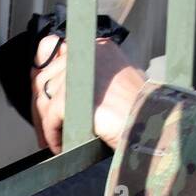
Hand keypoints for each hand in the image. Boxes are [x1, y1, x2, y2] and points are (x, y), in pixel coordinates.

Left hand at [29, 35, 146, 153]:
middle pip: (45, 77)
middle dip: (41, 107)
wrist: (154, 126)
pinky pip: (51, 116)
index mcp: (98, 48)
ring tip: (53, 142)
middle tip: (46, 130)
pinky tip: (60, 146)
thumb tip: (63, 98)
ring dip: (45, 124)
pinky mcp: (75, 94)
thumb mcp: (118, 88)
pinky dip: (52, 134)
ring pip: (45, 98)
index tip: (44, 101)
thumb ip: (93, 84)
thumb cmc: (142, 115)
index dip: (44, 77)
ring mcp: (81, 72)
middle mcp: (88, 53)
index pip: (53, 52)